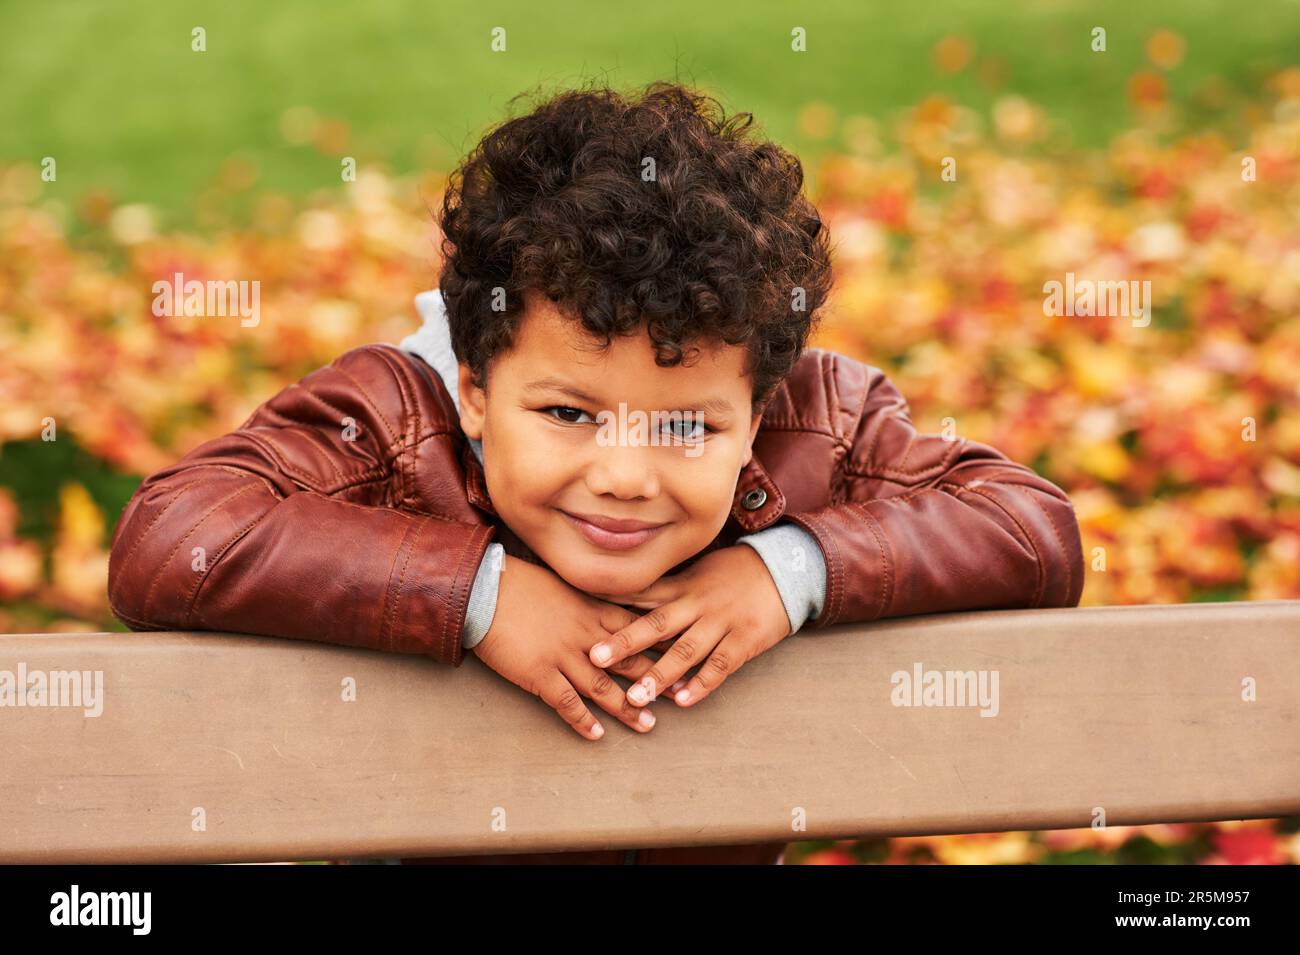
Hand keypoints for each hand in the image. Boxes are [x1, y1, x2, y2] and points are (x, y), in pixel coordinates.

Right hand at [470, 555, 664, 740]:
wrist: (485, 589)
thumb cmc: (523, 582)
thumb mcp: (565, 583)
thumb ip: (590, 597)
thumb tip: (609, 602)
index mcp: (593, 610)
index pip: (640, 629)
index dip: (665, 643)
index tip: (689, 652)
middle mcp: (585, 635)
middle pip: (630, 662)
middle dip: (658, 680)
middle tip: (683, 695)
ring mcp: (563, 656)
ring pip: (603, 687)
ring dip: (627, 708)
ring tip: (648, 725)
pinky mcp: (539, 673)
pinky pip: (566, 702)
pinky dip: (582, 720)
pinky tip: (595, 735)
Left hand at [587, 545, 790, 708]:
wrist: (785, 569)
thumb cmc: (734, 572)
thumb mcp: (698, 571)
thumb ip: (666, 587)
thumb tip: (624, 594)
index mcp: (683, 586)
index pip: (641, 594)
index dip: (610, 601)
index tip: (579, 609)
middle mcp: (697, 604)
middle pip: (656, 624)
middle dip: (625, 642)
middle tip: (595, 658)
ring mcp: (721, 623)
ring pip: (686, 651)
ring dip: (659, 675)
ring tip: (636, 696)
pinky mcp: (744, 641)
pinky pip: (720, 666)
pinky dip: (701, 684)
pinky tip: (683, 701)